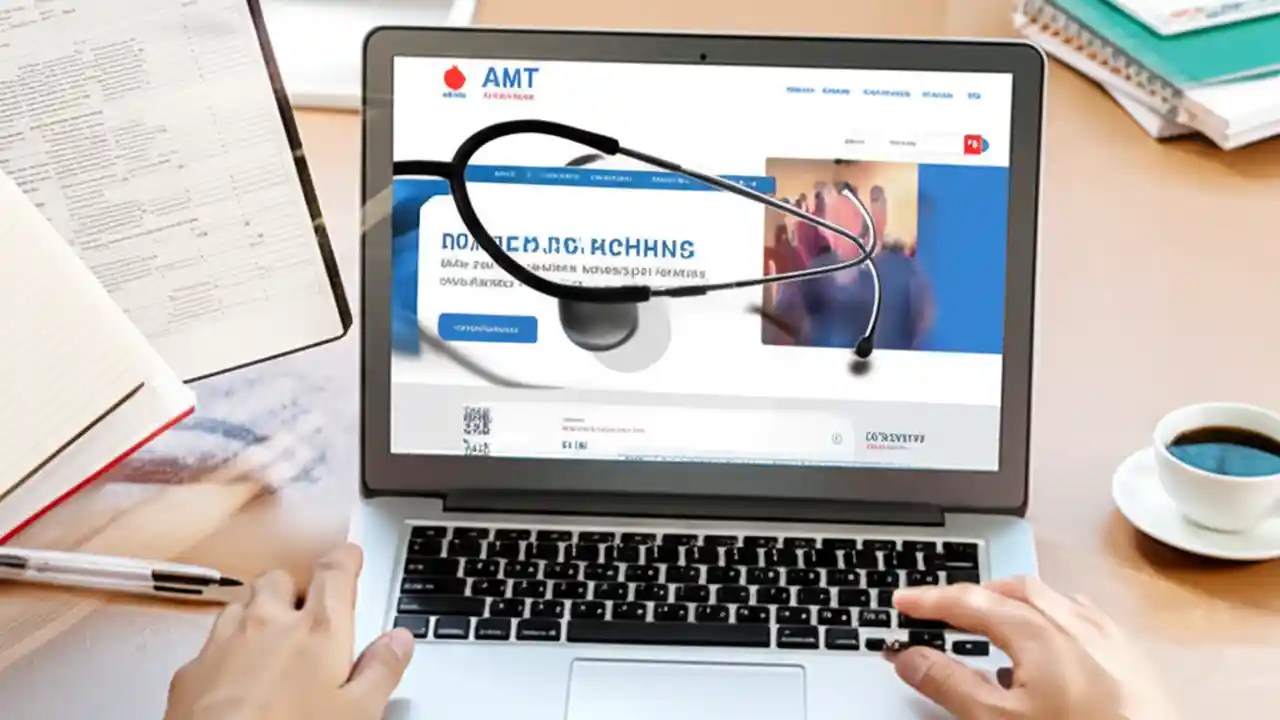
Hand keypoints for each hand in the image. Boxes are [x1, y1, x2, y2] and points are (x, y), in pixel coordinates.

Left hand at [165, 543, 413, 719]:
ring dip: (258, 614)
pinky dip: (226, 650)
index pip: (334, 572)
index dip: (345, 559)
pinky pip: (211, 643)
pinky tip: (234, 678)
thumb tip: (399, 640)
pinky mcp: (190, 670)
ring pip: (242, 604)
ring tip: (271, 643)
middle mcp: (269, 623)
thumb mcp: (358, 714)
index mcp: (318, 630)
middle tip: (308, 617)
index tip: (350, 557)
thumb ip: (381, 670)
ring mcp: (224, 642)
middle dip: (295, 590)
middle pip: (281, 579)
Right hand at [889, 577, 1176, 719]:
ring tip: (989, 622)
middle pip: (1012, 590)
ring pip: (1051, 599)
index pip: (969, 602)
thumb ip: (949, 685)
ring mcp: (1107, 637)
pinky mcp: (1131, 658)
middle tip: (940, 612)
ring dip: (1012, 602)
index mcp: (1037, 631)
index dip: (929, 600)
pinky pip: (1082, 617)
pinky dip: (1051, 617)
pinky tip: (1051, 640)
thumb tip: (908, 656)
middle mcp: (1073, 623)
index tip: (902, 602)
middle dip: (973, 595)